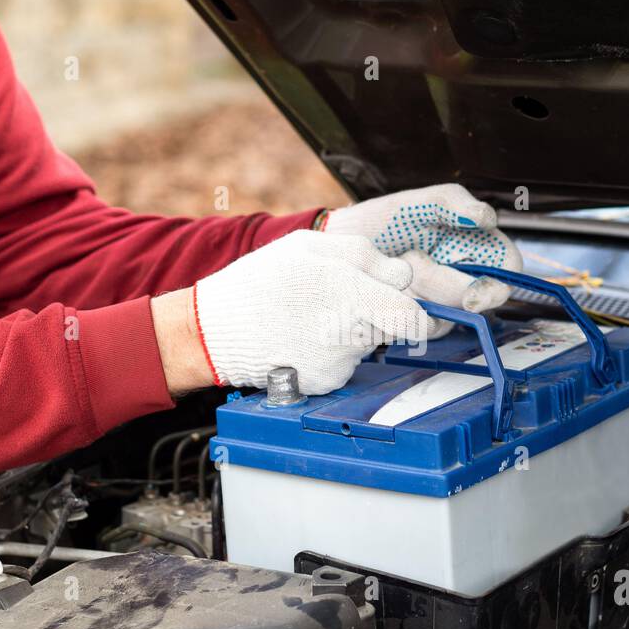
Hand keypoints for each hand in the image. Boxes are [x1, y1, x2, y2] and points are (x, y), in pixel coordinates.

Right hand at [164, 231, 430, 396]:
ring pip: (369, 343)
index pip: (412, 315)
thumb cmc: (260, 283)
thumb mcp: (309, 245)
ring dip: (355, 330)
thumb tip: (403, 274)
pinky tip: (305, 339)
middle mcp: (348, 332)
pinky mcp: (326, 382)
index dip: (414, 306)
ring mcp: (338, 362)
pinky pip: (347, 363)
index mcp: (348, 290)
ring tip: (314, 317)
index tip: (401, 299)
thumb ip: (363, 254)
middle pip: (394, 327)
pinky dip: (334, 351)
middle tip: (346, 303)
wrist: (214, 333)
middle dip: (381, 314)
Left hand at [321, 184, 522, 324]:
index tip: (474, 292)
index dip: (499, 283)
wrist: (342, 241)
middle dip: (444, 283)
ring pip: (448, 314)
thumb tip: (488, 217)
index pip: (508, 269)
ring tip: (394, 264)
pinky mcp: (416, 320)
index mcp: (476, 246)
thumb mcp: (420, 202)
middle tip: (413, 259)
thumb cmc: (385, 219)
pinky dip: (402, 307)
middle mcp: (464, 277)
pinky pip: (420, 327)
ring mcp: (441, 302)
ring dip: (420, 291)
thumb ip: (454, 203)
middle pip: (480, 299)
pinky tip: (385, 286)